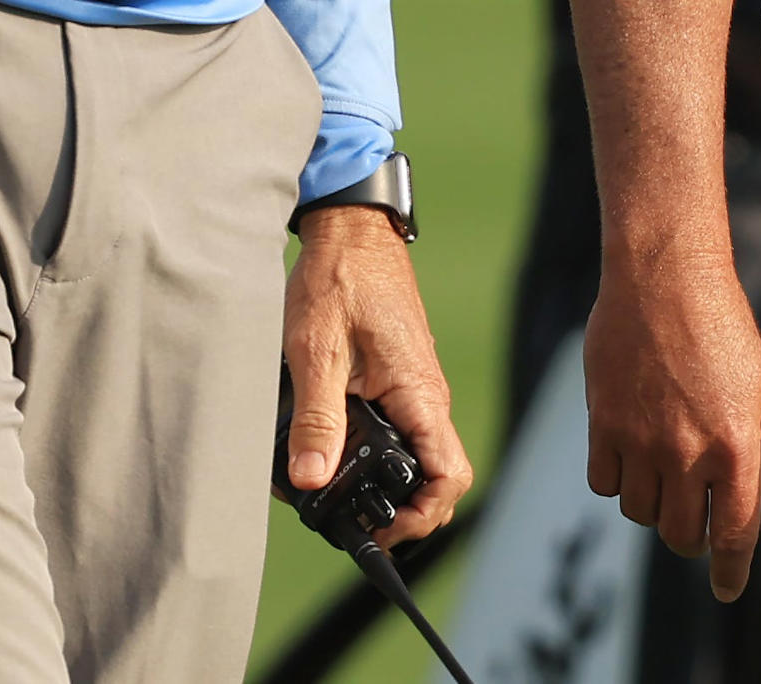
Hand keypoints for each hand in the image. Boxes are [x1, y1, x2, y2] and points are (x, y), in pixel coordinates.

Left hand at [282, 207, 469, 542]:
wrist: (351, 230)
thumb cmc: (340, 278)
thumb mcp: (317, 349)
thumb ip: (316, 417)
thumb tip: (311, 479)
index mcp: (419, 394)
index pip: (449, 475)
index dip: (423, 515)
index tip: (380, 530)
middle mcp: (424, 397)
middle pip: (432, 477)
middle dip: (396, 511)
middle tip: (345, 522)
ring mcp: (411, 389)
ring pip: (411, 456)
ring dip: (379, 483)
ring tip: (327, 494)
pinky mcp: (394, 380)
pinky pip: (395, 430)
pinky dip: (368, 452)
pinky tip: (327, 451)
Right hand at [584, 246, 760, 600]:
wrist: (665, 276)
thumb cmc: (720, 326)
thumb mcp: (754, 390)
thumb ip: (742, 446)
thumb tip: (727, 492)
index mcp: (736, 446)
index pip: (733, 533)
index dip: (729, 570)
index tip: (725, 589)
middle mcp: (688, 453)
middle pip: (681, 534)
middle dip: (690, 534)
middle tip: (693, 515)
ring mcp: (641, 441)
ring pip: (639, 513)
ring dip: (653, 506)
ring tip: (662, 474)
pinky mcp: (603, 424)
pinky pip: (603, 484)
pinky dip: (617, 480)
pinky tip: (629, 456)